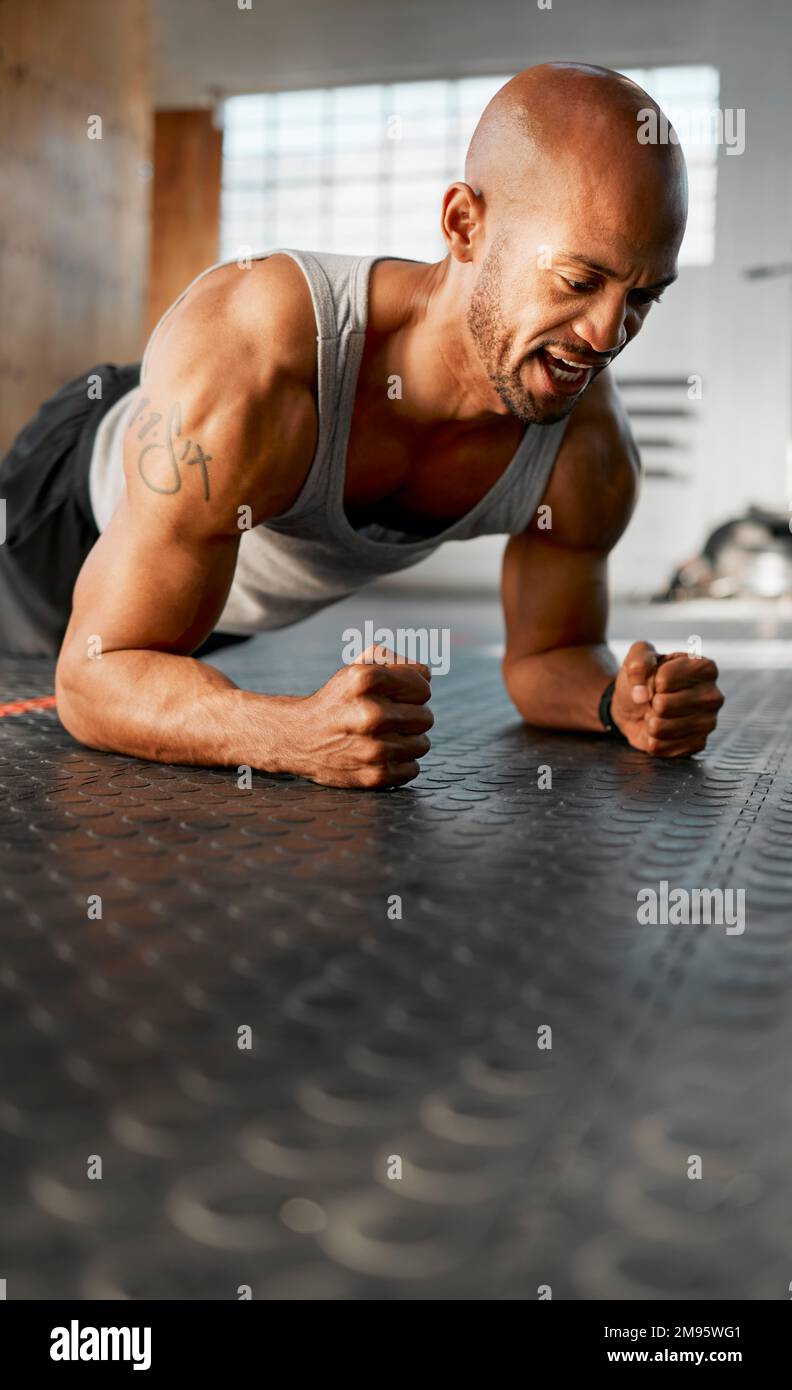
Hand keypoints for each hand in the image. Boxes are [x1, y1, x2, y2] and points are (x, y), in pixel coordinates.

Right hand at [288, 643, 433, 787]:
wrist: (298, 738)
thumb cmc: (337, 700)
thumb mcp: (357, 668)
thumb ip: (396, 661)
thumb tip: (426, 674)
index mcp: (366, 680)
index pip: (423, 687)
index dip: (411, 691)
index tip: (393, 696)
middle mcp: (370, 714)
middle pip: (426, 717)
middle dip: (411, 716)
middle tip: (388, 719)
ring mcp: (373, 748)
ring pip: (423, 744)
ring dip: (407, 741)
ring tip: (383, 737)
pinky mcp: (374, 776)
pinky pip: (412, 769)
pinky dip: (400, 764)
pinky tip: (380, 755)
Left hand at [611, 640, 723, 757]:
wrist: (638, 706)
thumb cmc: (644, 677)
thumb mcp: (638, 656)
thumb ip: (639, 663)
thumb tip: (641, 694)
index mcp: (705, 668)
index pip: (664, 679)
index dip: (649, 680)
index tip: (655, 680)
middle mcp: (713, 696)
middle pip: (663, 705)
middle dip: (650, 703)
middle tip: (655, 699)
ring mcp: (708, 723)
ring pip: (659, 727)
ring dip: (649, 721)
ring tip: (657, 713)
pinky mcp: (697, 745)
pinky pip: (659, 746)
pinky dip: (651, 738)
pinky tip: (661, 729)